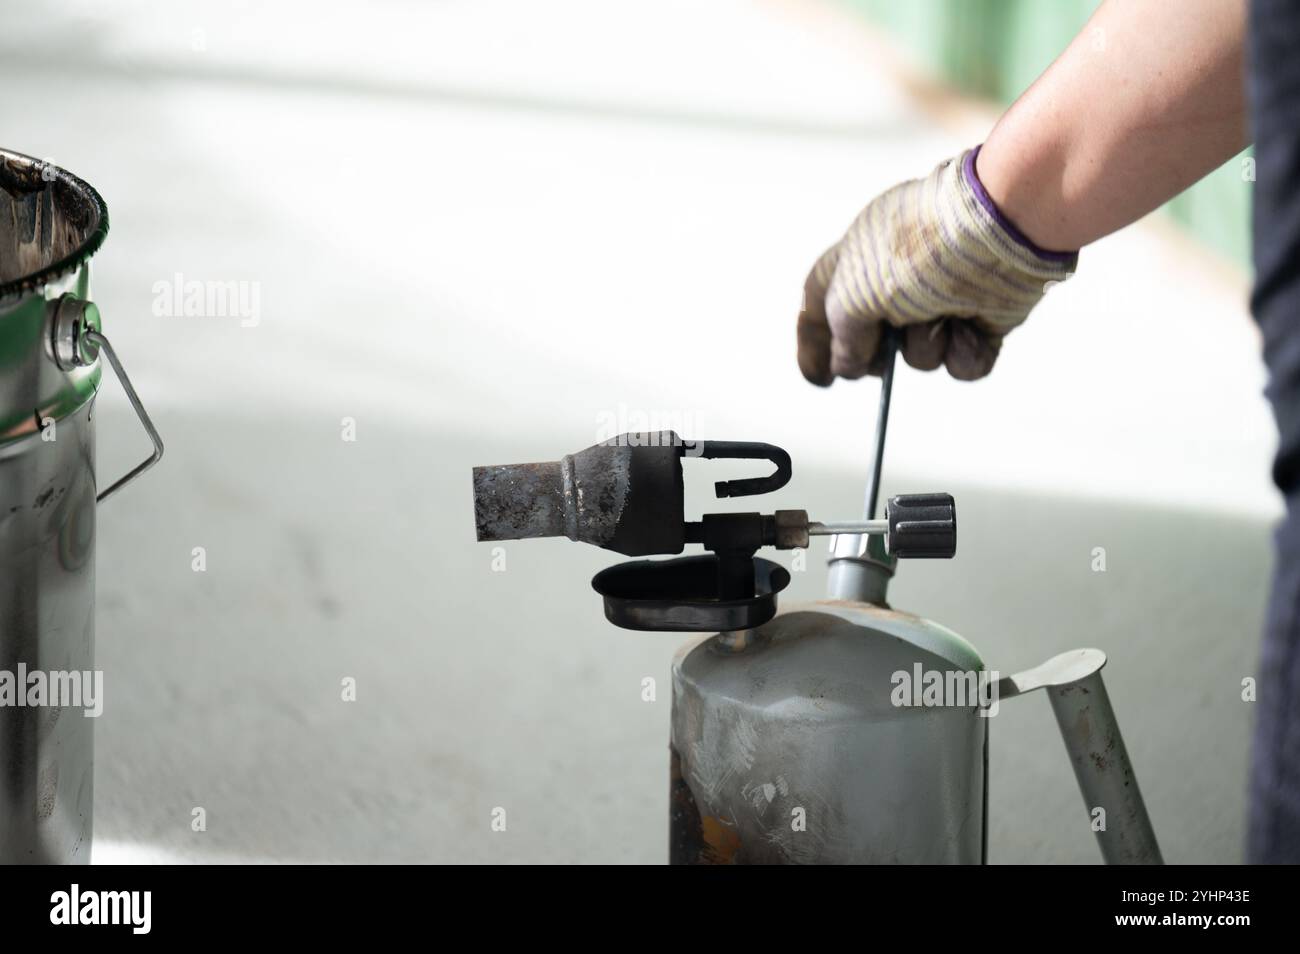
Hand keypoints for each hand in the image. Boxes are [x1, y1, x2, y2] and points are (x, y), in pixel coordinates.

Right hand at [796, 147, 1076, 383]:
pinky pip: (962, 360)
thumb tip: (847, 368)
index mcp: (858, 256)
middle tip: (880, 357)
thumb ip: (841, 338)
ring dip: (925, 346)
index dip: (815, 341)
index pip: (820, 301)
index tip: (819, 382)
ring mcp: (941, 298)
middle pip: (872, 338)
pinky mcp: (982, 317)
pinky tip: (972, 329)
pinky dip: (966, 354)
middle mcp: (897, 277)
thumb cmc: (915, 252)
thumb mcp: (852, 295)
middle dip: (877, 355)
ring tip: (940, 316)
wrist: (998, 230)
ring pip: (919, 354)